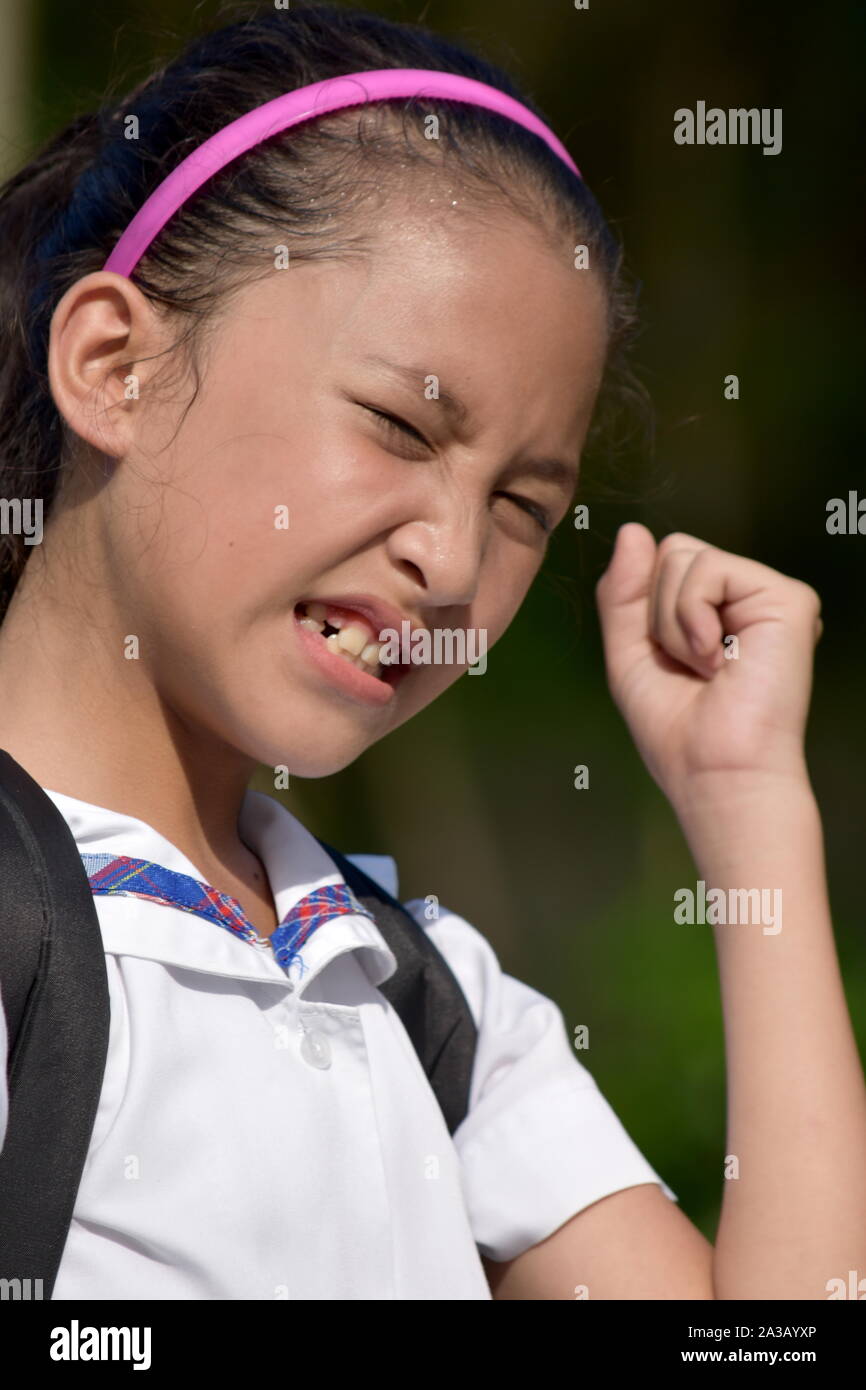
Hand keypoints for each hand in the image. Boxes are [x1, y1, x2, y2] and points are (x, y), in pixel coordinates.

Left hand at [595, 524, 822, 807]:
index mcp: (713, 612)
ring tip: (706, 666)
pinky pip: (708, 566)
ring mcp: (767, 595)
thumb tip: (632, 531)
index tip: (666, 661)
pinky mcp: (787, 597)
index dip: (644, 609)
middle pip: (670, 551)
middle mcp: (743, 599)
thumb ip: (623, 591)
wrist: (714, 771)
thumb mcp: (629, 654)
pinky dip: (693, 616)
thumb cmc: (678, 731)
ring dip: (673, 622)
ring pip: (682, 555)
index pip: (658, 565)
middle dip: (657, 614)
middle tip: (689, 666)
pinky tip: (718, 657)